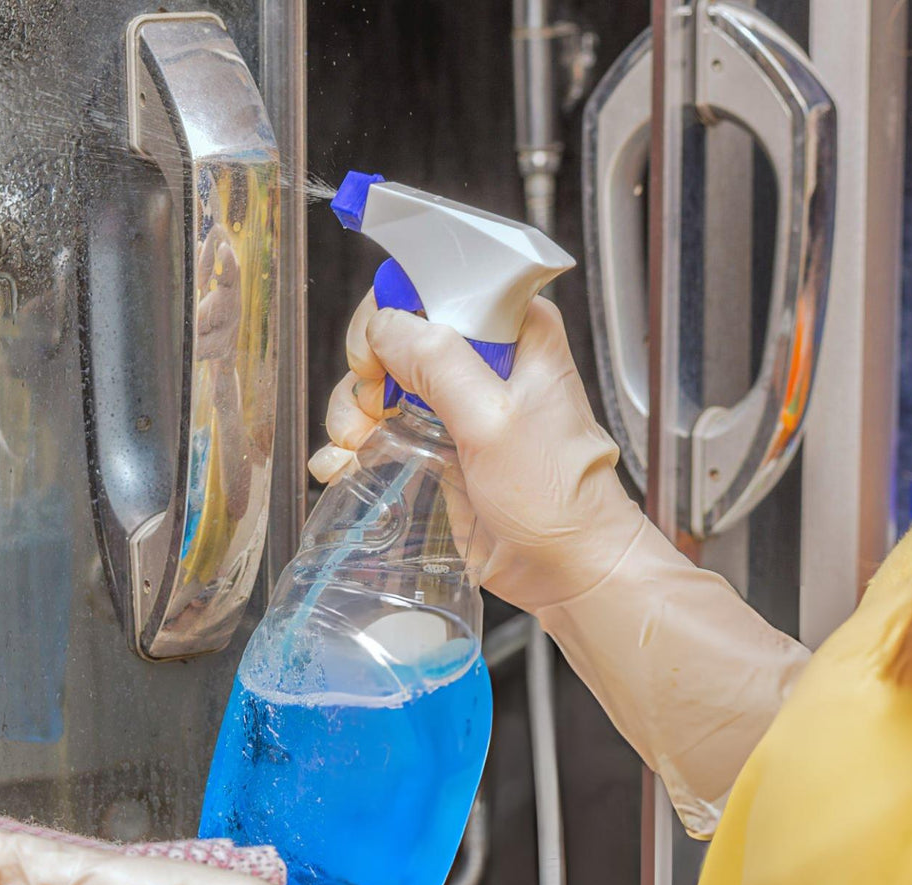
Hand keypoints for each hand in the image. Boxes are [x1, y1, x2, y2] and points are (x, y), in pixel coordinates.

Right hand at [311, 293, 644, 612]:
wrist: (568, 569)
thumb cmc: (558, 497)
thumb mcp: (495, 421)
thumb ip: (438, 363)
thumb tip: (383, 328)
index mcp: (513, 330)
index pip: (433, 288)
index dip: (391, 320)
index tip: (377, 365)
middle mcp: (483, 359)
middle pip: (393, 337)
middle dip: (364, 377)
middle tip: (368, 414)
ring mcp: (456, 402)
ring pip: (376, 383)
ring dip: (351, 413)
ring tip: (353, 447)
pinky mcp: (436, 443)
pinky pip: (379, 427)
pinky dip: (352, 444)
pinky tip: (342, 464)